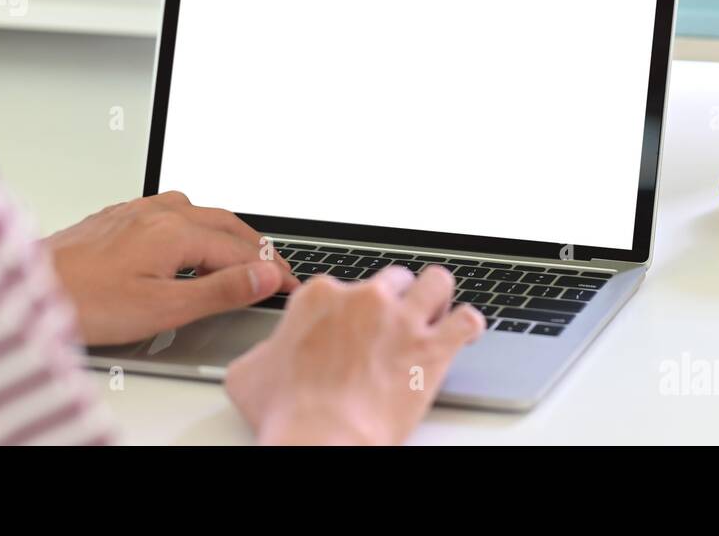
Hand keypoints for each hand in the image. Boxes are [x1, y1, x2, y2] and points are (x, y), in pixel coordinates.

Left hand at [43, 191, 296, 344]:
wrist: (24, 289)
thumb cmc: (83, 301)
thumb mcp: (164, 307)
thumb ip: (221, 290)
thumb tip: (266, 275)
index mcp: (175, 229)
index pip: (241, 248)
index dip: (271, 269)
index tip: (289, 284)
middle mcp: (157, 211)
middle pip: (224, 222)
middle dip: (255, 245)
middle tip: (275, 269)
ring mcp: (135, 210)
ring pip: (198, 213)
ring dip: (226, 232)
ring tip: (240, 255)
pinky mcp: (117, 217)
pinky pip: (171, 212)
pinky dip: (196, 228)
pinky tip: (188, 243)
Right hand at [225, 265, 484, 444]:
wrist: (321, 439)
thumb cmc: (287, 412)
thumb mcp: (250, 374)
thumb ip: (264, 352)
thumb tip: (265, 357)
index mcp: (320, 297)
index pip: (343, 286)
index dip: (348, 310)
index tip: (351, 327)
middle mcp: (364, 299)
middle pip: (393, 279)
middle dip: (395, 299)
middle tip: (392, 325)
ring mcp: (402, 319)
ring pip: (436, 283)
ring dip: (437, 297)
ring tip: (436, 313)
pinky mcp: (433, 347)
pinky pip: (467, 320)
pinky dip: (468, 326)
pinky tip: (463, 334)